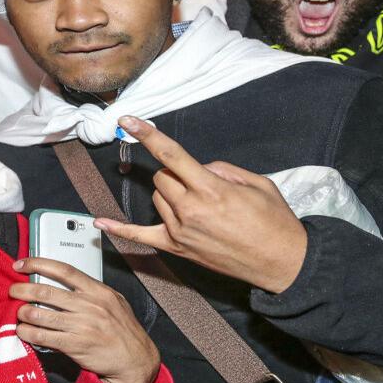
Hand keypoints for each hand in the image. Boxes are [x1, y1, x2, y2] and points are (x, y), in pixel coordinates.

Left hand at [10, 257, 160, 382]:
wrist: (135, 360)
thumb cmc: (123, 331)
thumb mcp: (113, 302)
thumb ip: (90, 292)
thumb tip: (61, 283)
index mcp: (98, 291)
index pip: (64, 270)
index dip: (38, 264)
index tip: (21, 264)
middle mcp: (89, 305)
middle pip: (46, 292)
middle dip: (23, 290)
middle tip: (13, 291)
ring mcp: (82, 325)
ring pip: (41, 314)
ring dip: (23, 313)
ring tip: (19, 314)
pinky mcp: (75, 345)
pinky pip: (44, 336)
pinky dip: (28, 333)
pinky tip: (23, 331)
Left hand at [95, 115, 307, 293]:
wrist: (282, 262)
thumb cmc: (274, 222)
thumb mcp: (257, 183)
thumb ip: (222, 169)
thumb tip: (200, 168)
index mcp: (210, 189)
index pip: (171, 154)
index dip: (147, 134)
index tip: (128, 120)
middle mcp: (191, 209)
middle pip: (162, 176)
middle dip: (175, 172)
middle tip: (199, 181)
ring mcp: (181, 231)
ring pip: (157, 199)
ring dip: (170, 193)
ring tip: (199, 204)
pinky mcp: (177, 249)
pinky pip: (140, 237)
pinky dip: (119, 230)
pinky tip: (101, 222)